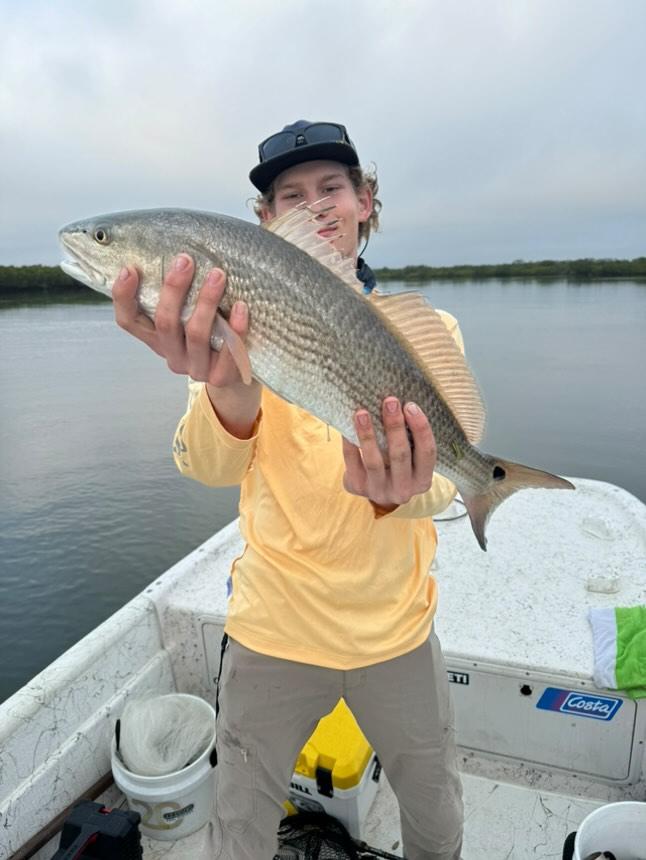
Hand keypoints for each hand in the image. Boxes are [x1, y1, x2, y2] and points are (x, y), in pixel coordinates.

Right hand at [112, 254, 248, 386]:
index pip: (128, 321)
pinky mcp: (221, 378)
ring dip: (206, 302)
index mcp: (156, 339)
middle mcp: (172, 355)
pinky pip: (228, 351)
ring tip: (218, 274)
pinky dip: (235, 327)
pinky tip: (241, 306)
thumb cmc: (211, 336)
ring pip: (196, 334)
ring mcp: (196, 368)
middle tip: (186, 260)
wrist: (236, 376)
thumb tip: (178, 252)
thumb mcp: (188, 317)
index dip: (124, 297)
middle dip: (174, 289)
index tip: (129, 269)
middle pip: (165, 323)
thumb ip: (178, 295)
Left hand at [342, 398, 436, 510]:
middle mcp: (404, 489)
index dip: (421, 428)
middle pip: (400, 455)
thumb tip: (396, 403)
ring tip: (362, 413)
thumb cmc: (397, 464)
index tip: (410, 406)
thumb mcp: (410, 458)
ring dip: (368, 435)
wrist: (376, 490)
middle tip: (389, 402)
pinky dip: (350, 443)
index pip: (427, 452)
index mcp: (422, 480)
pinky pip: (352, 462)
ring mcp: (379, 491)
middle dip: (395, 426)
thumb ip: (409, 438)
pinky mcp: (357, 487)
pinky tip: (347, 426)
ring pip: (374, 461)